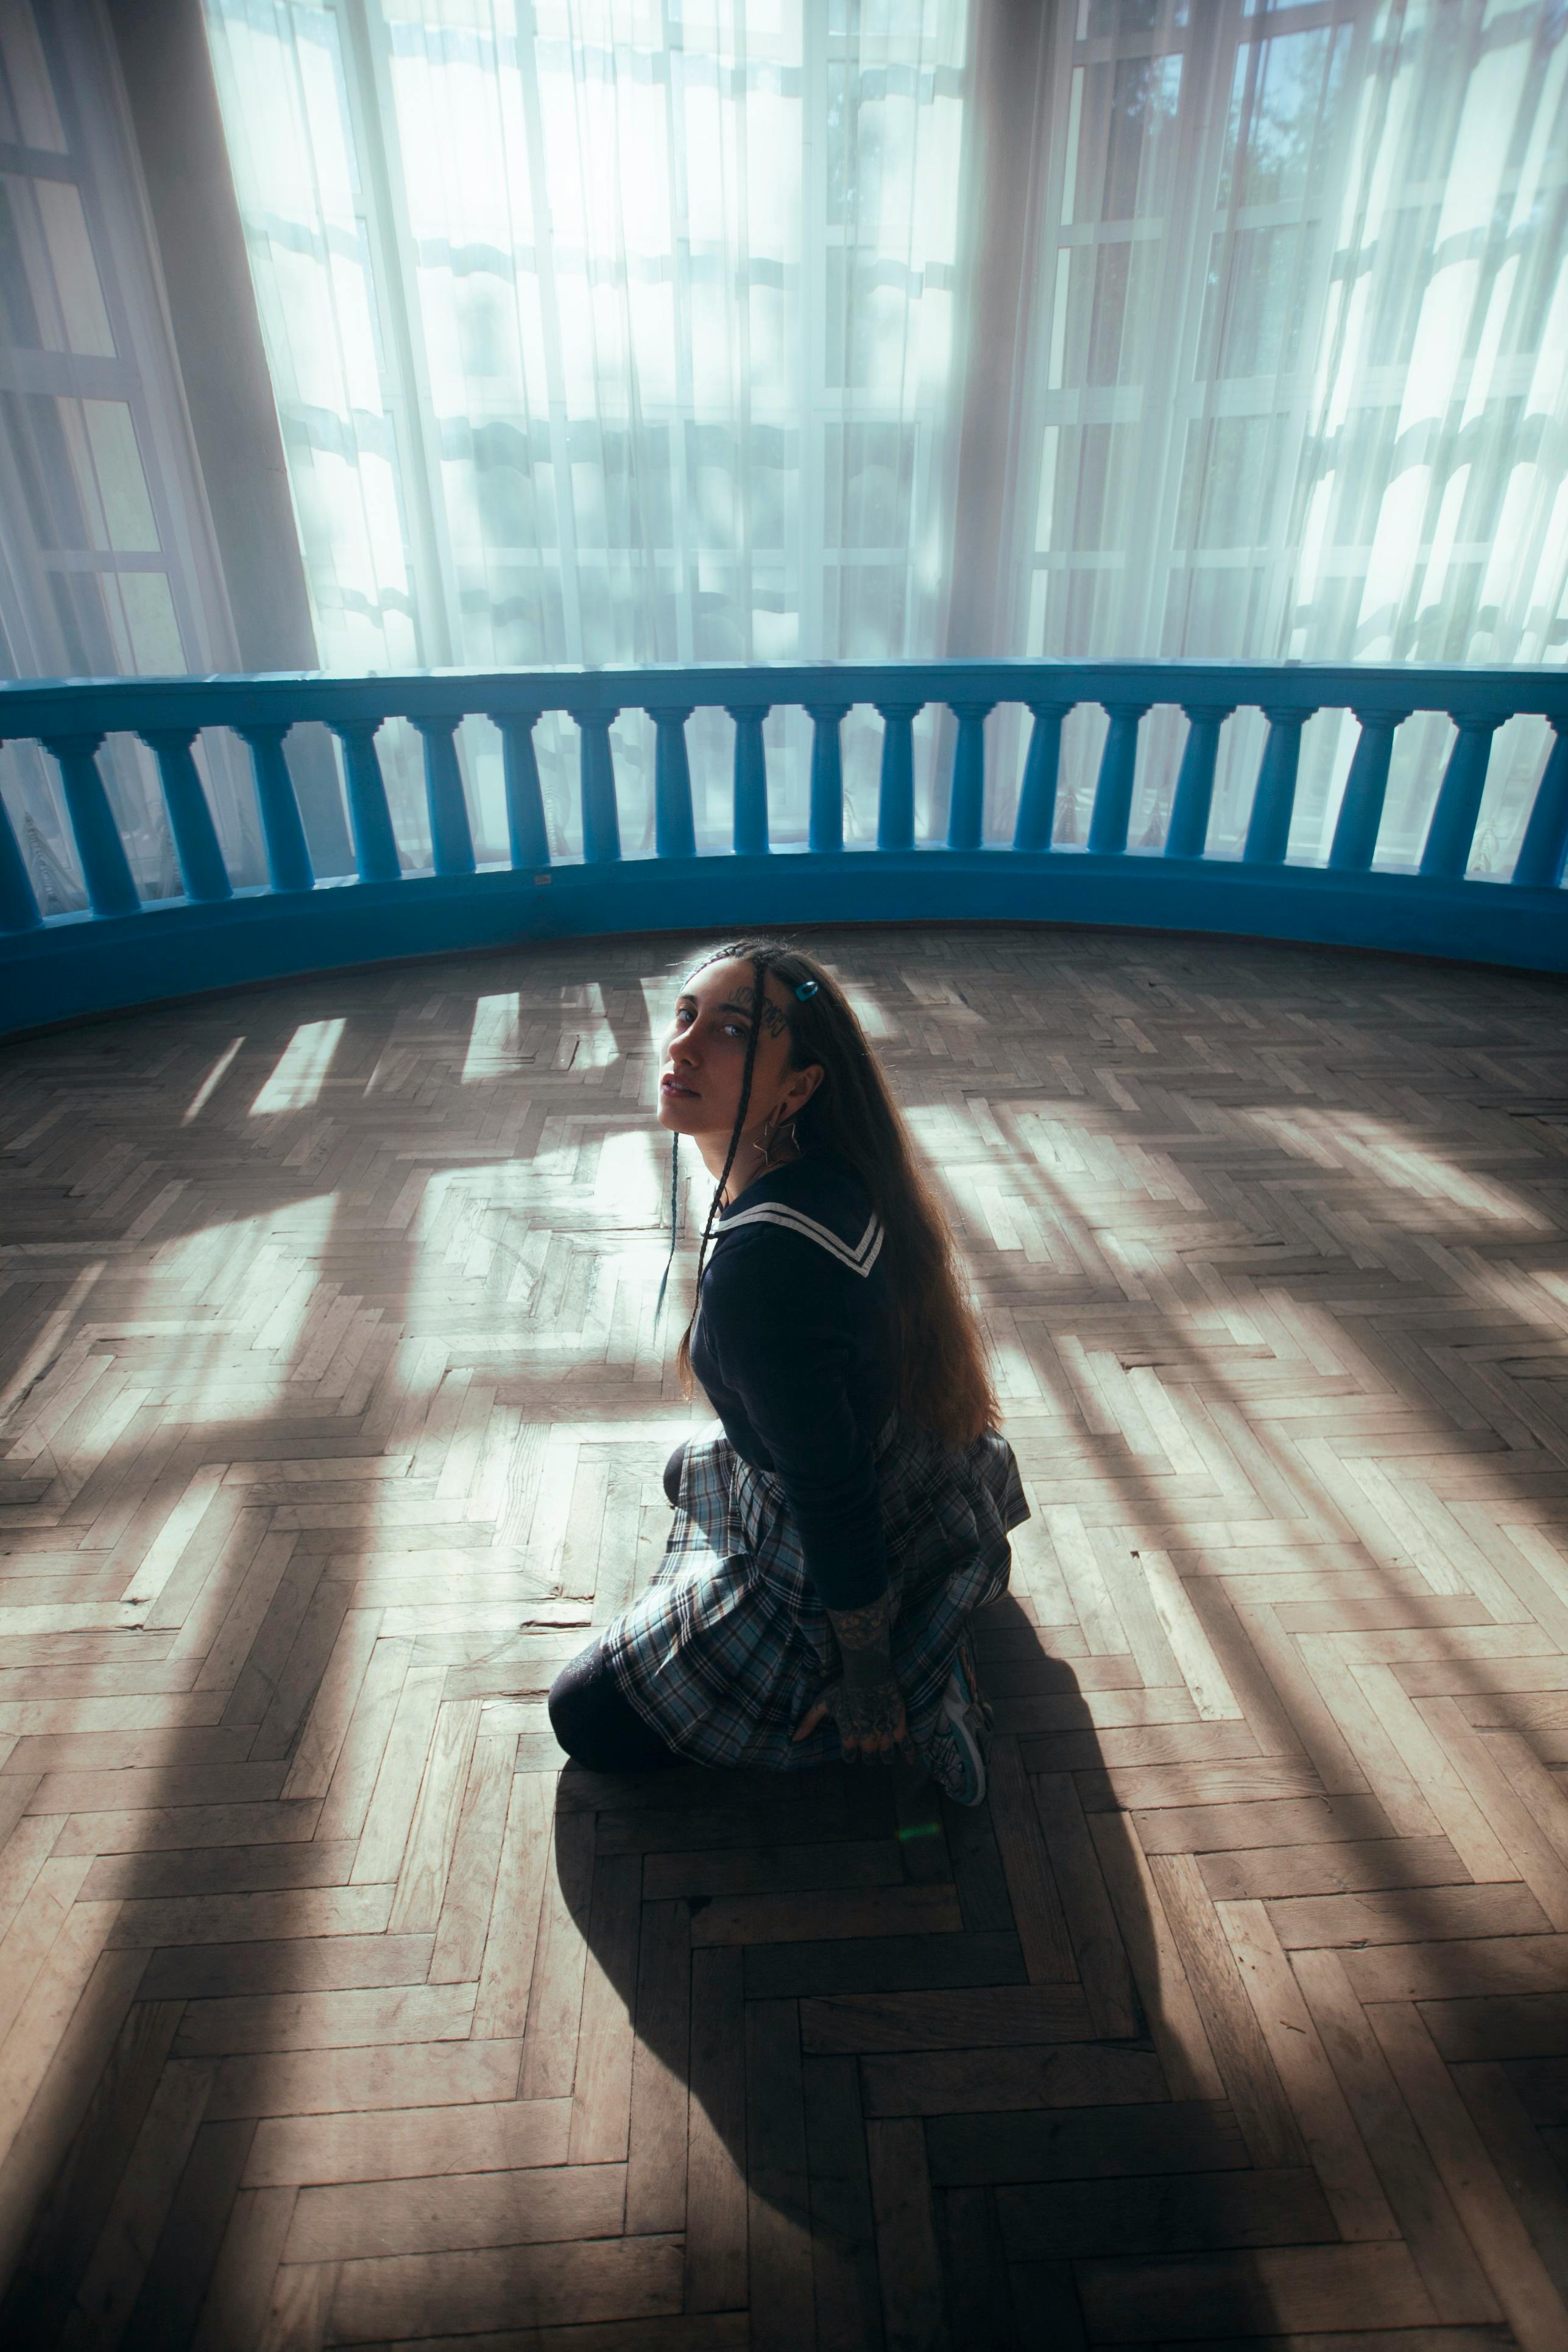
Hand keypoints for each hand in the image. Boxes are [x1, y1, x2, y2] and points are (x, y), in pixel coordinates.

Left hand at [793, 1676, 917, 1764]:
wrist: (868, 1674)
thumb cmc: (843, 1687)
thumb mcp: (823, 1704)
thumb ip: (808, 1722)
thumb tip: (793, 1739)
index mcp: (848, 1738)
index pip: (849, 1757)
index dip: (849, 1753)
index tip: (851, 1747)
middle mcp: (867, 1741)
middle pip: (869, 1758)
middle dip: (868, 1753)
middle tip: (868, 1744)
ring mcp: (884, 1736)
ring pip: (886, 1756)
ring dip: (885, 1755)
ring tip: (884, 1751)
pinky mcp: (899, 1727)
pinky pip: (907, 1746)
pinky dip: (909, 1755)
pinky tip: (910, 1761)